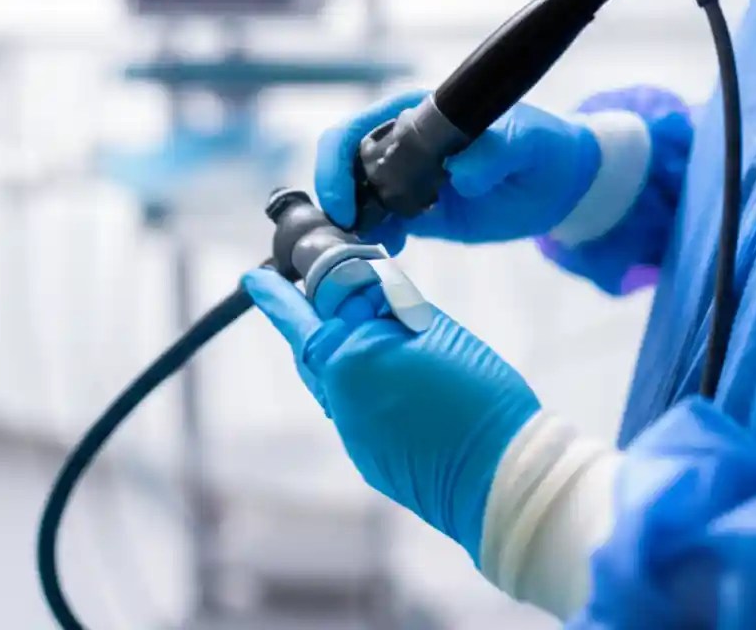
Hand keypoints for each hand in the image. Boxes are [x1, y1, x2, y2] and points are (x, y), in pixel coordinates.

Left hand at [243, 267, 538, 558]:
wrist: (495, 478)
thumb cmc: (481, 400)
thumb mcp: (440, 334)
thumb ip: (395, 311)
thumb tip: (369, 296)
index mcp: (355, 354)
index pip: (312, 308)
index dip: (291, 290)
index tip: (261, 277)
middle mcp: (340, 392)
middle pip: (307, 342)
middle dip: (288, 312)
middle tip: (264, 284)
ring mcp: (349, 428)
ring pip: (325, 376)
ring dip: (325, 348)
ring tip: (323, 324)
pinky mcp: (363, 454)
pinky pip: (348, 407)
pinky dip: (354, 385)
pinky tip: (378, 378)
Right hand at [316, 91, 599, 252]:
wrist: (558, 185)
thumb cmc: (542, 146)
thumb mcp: (527, 141)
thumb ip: (497, 150)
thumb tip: (462, 172)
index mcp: (418, 114)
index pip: (358, 128)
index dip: (338, 162)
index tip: (345, 202)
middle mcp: (403, 144)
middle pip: (343, 164)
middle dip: (336, 198)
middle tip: (347, 231)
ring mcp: (407, 180)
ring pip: (357, 199)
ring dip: (352, 224)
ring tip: (368, 247)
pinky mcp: (418, 213)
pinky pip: (383, 225)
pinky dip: (376, 240)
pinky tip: (390, 251)